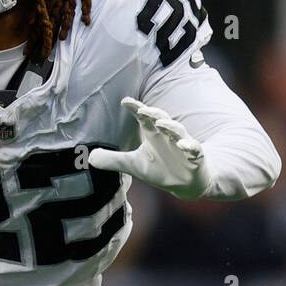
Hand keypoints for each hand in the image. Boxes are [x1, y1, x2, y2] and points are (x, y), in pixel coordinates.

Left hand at [88, 97, 210, 198]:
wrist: (185, 184)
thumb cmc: (160, 168)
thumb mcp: (134, 166)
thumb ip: (114, 160)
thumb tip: (90, 158)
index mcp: (153, 134)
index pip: (143, 118)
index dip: (135, 108)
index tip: (124, 101)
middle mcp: (167, 135)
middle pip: (161, 119)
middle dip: (153, 113)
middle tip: (142, 110)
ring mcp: (182, 144)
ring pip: (178, 131)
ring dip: (170, 126)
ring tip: (161, 123)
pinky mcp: (195, 156)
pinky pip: (194, 149)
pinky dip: (190, 146)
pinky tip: (184, 145)